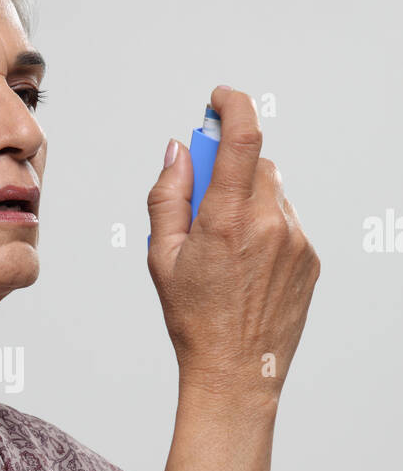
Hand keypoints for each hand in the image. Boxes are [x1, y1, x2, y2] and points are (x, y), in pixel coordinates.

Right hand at [147, 87, 319, 405]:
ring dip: (248, 199)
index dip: (233, 106)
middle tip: (204, 194)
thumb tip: (178, 152)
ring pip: (272, 192)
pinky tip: (246, 265)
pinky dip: (266, 226)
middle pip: (256, 163)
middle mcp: (268, 224)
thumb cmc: (195, 320)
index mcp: (226, 221)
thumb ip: (168, 195)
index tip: (220, 99)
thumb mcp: (161, 256)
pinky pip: (287, 222)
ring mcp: (296, 241)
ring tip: (225, 246)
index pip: (242, 138)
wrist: (237, 371)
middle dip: (230, 166)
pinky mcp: (310, 258)